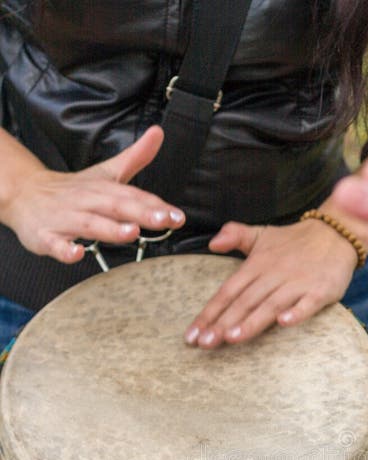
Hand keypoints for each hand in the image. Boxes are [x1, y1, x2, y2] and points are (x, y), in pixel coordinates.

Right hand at [3, 126, 184, 263]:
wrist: (24, 193)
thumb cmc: (72, 190)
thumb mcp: (105, 172)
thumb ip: (135, 158)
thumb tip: (158, 134)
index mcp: (102, 188)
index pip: (132, 195)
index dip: (155, 204)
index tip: (177, 215)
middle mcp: (86, 202)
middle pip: (115, 206)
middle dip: (141, 213)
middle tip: (164, 220)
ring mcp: (65, 218)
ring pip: (89, 224)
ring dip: (110, 229)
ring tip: (132, 233)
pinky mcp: (46, 236)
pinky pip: (56, 244)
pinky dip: (65, 250)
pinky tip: (77, 253)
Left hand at [184, 209, 359, 347]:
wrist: (336, 233)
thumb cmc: (294, 241)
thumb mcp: (262, 234)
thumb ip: (235, 235)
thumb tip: (212, 243)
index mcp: (256, 265)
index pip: (228, 291)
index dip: (209, 313)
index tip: (192, 334)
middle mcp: (273, 274)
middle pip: (244, 302)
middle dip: (223, 323)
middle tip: (204, 343)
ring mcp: (297, 283)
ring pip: (270, 304)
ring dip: (252, 321)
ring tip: (232, 338)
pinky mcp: (320, 290)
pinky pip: (307, 303)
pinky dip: (296, 312)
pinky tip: (284, 323)